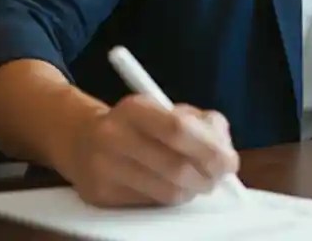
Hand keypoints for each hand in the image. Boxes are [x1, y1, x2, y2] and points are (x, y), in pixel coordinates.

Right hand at [58, 95, 239, 207]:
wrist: (82, 139)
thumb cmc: (138, 125)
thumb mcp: (166, 109)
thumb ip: (202, 124)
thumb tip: (225, 152)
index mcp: (135, 108)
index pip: (179, 130)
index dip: (210, 150)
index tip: (229, 162)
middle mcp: (114, 136)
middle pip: (175, 167)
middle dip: (207, 177)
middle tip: (217, 178)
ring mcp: (104, 167)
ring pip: (166, 192)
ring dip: (191, 191)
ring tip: (197, 183)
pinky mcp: (100, 194)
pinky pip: (150, 204)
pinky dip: (169, 198)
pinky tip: (170, 187)